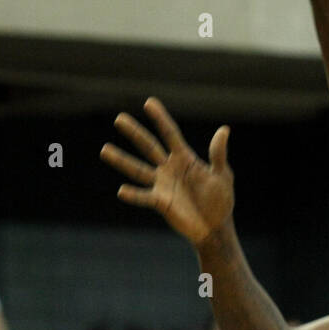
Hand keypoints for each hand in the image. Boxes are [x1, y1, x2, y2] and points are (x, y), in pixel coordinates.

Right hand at [101, 98, 233, 246]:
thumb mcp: (222, 175)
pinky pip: (144, 197)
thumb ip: (218, 154)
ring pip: (138, 169)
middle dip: (134, 132)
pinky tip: (121, 190)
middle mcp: (169, 168)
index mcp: (185, 158)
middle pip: (149, 147)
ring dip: (122, 160)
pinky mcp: (161, 203)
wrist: (215, 226)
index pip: (170, 134)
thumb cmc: (221, 199)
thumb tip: (224, 130)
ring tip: (104, 150)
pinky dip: (133, 195)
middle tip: (119, 118)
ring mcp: (163, 184)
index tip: (148, 102)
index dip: (160, 119)